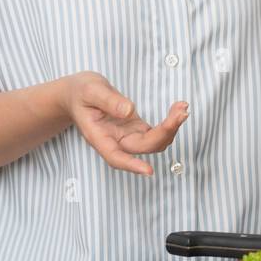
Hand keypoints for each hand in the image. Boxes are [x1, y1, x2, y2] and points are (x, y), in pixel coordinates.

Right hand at [59, 71, 187, 175]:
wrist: (77, 93)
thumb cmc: (80, 92)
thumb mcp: (90, 90)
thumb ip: (108, 100)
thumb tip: (128, 111)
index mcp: (99, 136)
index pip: (115, 157)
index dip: (131, 165)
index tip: (148, 170)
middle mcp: (115, 140)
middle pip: (143, 147)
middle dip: (165, 132)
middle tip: (181, 112)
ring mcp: (127, 135)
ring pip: (153, 142)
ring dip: (171, 128)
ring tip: (182, 108)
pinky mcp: (136, 128)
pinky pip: (156, 132)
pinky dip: (169, 123)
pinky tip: (178, 109)